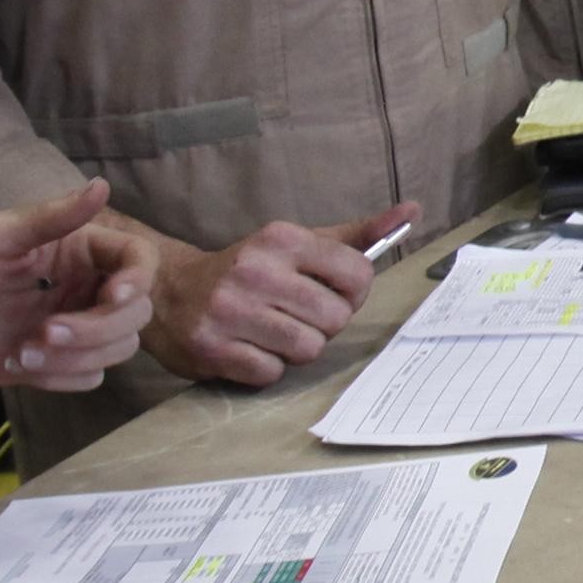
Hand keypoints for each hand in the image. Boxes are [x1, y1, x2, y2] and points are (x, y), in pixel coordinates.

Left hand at [0, 182, 160, 393]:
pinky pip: (89, 379)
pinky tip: (18, 362)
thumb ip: (52, 216)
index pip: (138, 261)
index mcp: (79, 251)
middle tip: (44, 332)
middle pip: (135, 315)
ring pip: (117, 349)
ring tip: (24, 350)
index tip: (113, 296)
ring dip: (77, 356)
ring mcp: (72, 330)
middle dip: (96, 329)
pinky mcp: (55, 365)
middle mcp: (84, 289)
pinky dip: (61, 376)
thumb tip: (102, 185)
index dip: (138, 280)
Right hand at [147, 204, 411, 383]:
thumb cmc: (248, 270)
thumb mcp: (297, 243)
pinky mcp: (213, 348)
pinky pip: (271, 373)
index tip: (332, 293)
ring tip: (272, 332)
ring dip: (297, 348)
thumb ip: (356, 234)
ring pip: (308, 349)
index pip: (357, 275)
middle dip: (324, 324)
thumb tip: (412, 210)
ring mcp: (230, 310)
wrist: (169, 291)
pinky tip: (248, 347)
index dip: (352, 294)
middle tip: (297, 316)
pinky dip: (267, 367)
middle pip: (335, 317)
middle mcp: (254, 270)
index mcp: (281, 239)